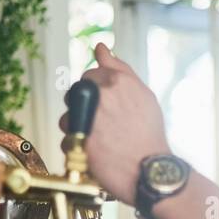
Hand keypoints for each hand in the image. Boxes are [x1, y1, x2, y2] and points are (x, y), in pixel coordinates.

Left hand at [59, 42, 169, 204]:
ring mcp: (88, 117)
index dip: (97, 94)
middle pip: (74, 95)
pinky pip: (67, 140)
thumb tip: (100, 47)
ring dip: (78, 129)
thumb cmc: (149, 134)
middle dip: (83, 109)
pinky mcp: (79, 140)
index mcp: (117, 81)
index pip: (89, 76)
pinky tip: (97, 153)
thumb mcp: (142, 95)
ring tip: (102, 142)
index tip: (108, 109)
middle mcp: (101, 95)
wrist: (151, 171)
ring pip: (67, 118)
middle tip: (105, 126)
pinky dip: (79, 149)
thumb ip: (119, 68)